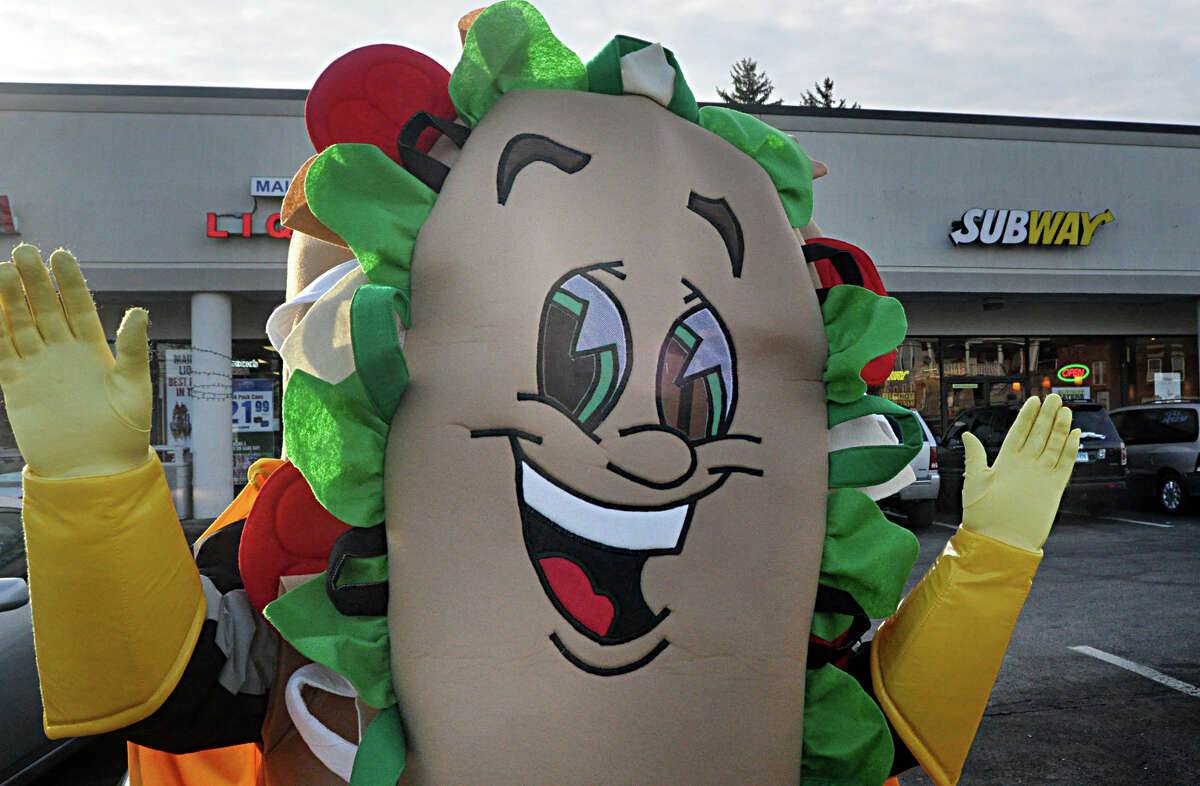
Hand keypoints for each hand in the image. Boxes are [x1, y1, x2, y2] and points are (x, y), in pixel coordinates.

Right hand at [0, 245, 151, 477]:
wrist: (94, 471)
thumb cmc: (124, 433)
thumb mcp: (134, 387)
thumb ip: (130, 349)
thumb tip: (138, 311)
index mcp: (95, 351)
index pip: (78, 307)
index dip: (69, 282)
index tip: (61, 255)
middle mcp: (64, 354)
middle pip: (45, 309)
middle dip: (35, 282)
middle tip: (25, 253)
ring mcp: (39, 368)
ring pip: (20, 325)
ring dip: (11, 299)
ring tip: (4, 269)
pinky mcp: (18, 386)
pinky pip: (2, 351)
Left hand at [960, 394, 1080, 551]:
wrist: (1000, 541)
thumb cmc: (982, 515)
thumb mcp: (974, 480)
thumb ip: (975, 456)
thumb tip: (967, 434)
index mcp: (1005, 462)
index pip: (1019, 433)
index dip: (1027, 417)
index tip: (1033, 400)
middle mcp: (1024, 466)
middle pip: (1039, 435)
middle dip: (1047, 416)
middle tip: (1054, 397)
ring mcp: (1040, 476)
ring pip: (1053, 446)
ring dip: (1060, 428)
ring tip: (1065, 410)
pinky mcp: (1053, 488)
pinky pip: (1065, 464)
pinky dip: (1070, 450)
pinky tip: (1075, 435)